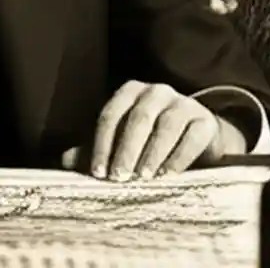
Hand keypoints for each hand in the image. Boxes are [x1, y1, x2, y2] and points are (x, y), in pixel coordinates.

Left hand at [61, 81, 244, 180]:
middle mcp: (156, 91)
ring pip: (166, 125)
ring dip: (152, 153)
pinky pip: (191, 136)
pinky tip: (167, 176)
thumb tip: (64, 161)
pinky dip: (178, 157)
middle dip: (126, 150)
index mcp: (130, 92)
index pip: (110, 115)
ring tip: (143, 178)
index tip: (97, 173)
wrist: (195, 140)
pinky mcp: (205, 120)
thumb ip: (93, 150)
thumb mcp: (119, 143)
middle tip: (119, 177)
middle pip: (138, 118)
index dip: (101, 144)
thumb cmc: (148, 141)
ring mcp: (183, 103)